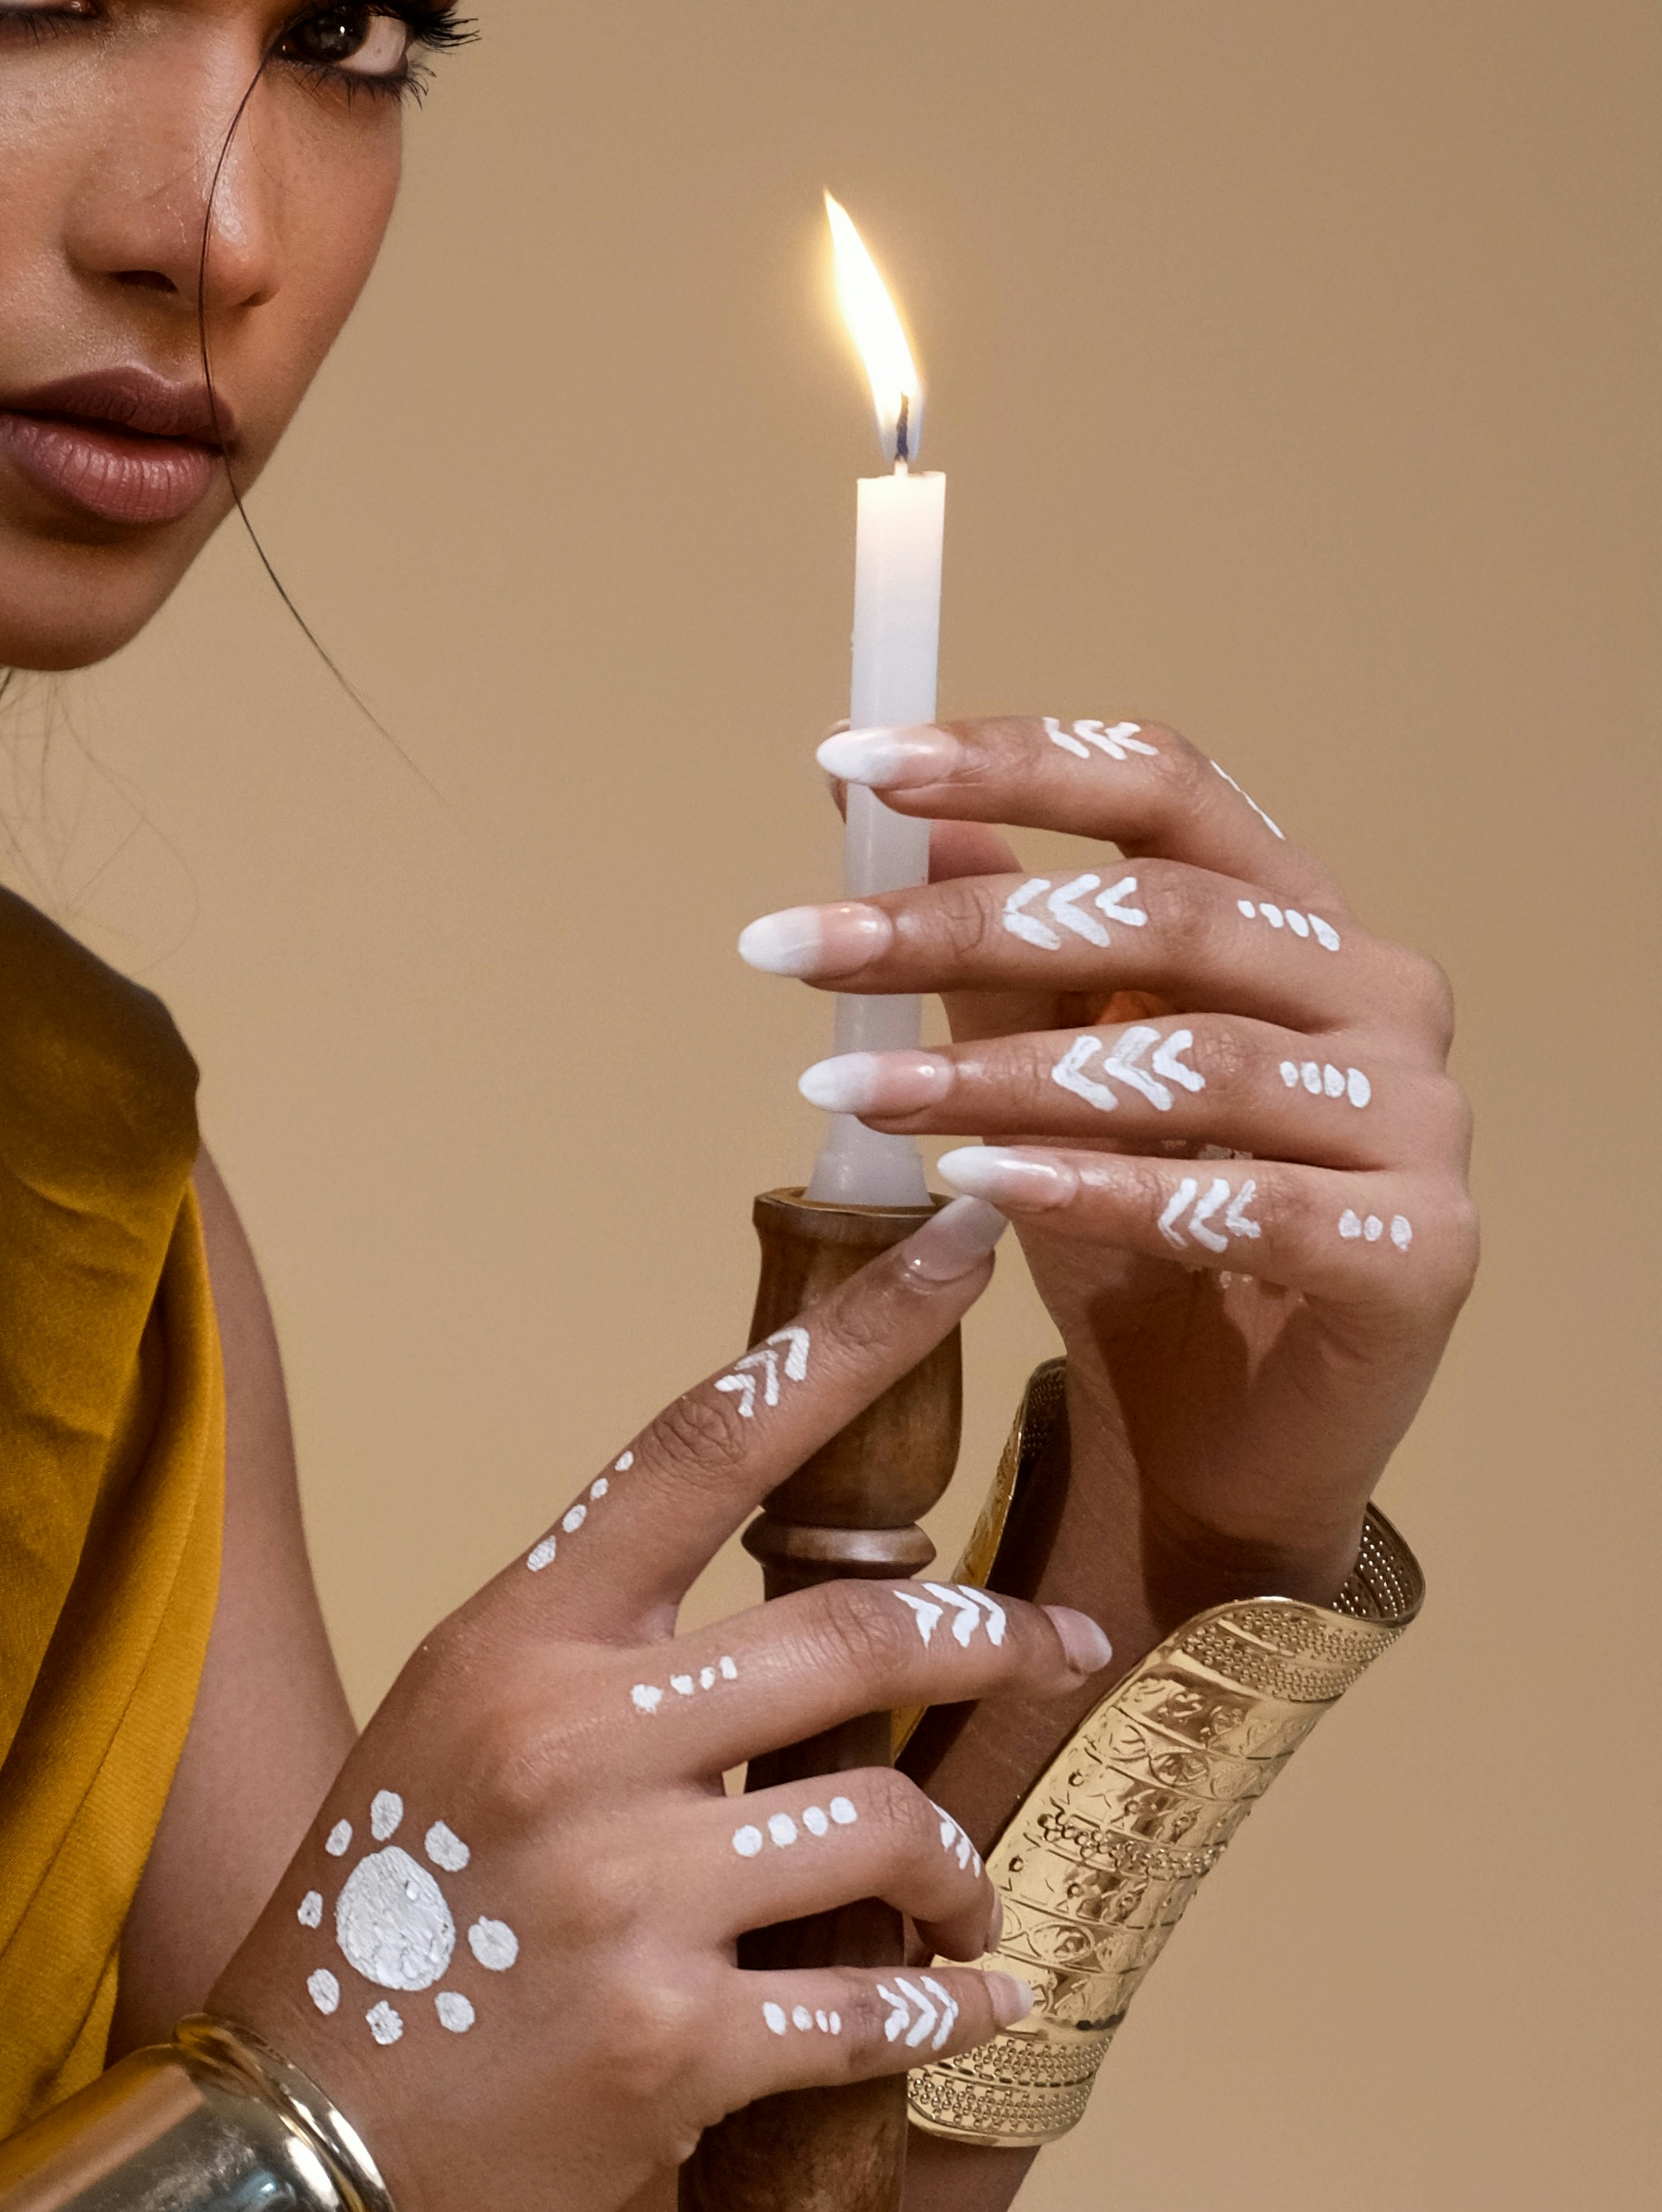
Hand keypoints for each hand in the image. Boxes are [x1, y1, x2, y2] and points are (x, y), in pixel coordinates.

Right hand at [208, 1200, 1107, 2211]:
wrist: (291, 2145)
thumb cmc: (377, 1932)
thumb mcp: (451, 1736)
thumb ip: (599, 1659)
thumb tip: (787, 1613)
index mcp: (517, 1641)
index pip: (708, 1444)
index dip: (855, 1336)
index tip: (968, 1240)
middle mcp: (573, 1741)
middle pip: (862, 1633)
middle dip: (996, 1637)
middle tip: (1058, 1645)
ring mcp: (626, 1894)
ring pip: (890, 1823)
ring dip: (961, 1863)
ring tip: (964, 1894)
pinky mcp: (672, 2043)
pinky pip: (875, 2005)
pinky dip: (950, 2002)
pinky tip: (974, 1997)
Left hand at [749, 715, 1473, 1605]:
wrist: (1220, 1449)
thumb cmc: (1136, 1238)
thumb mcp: (1040, 1075)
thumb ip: (989, 944)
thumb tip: (872, 808)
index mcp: (1297, 915)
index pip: (1167, 787)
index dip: (1013, 762)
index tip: (849, 765)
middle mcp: (1380, 992)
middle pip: (1169, 914)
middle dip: (963, 927)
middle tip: (792, 952)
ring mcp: (1417, 1121)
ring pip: (1198, 1060)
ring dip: (1004, 1074)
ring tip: (853, 1092)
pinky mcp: (1417, 1251)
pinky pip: (1244, 1204)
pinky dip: (1099, 1190)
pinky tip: (975, 1190)